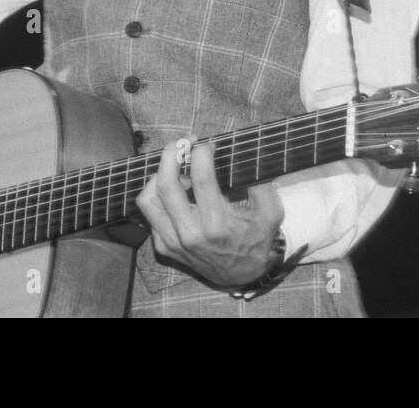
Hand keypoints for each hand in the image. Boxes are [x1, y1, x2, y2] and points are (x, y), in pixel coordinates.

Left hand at [135, 139, 282, 287]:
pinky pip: (150, 214)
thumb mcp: (270, 213)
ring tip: (175, 168)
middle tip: (183, 143)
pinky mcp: (164, 246)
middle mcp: (190, 234)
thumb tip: (247, 154)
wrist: (240, 276)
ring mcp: (173, 242)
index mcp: (217, 225)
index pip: (201, 178)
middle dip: (171, 154)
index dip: (202, 153)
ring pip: (148, 199)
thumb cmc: (255, 240)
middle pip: (166, 184)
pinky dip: (159, 196)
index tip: (208, 145)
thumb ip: (261, 183)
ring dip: (159, 176)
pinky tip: (177, 191)